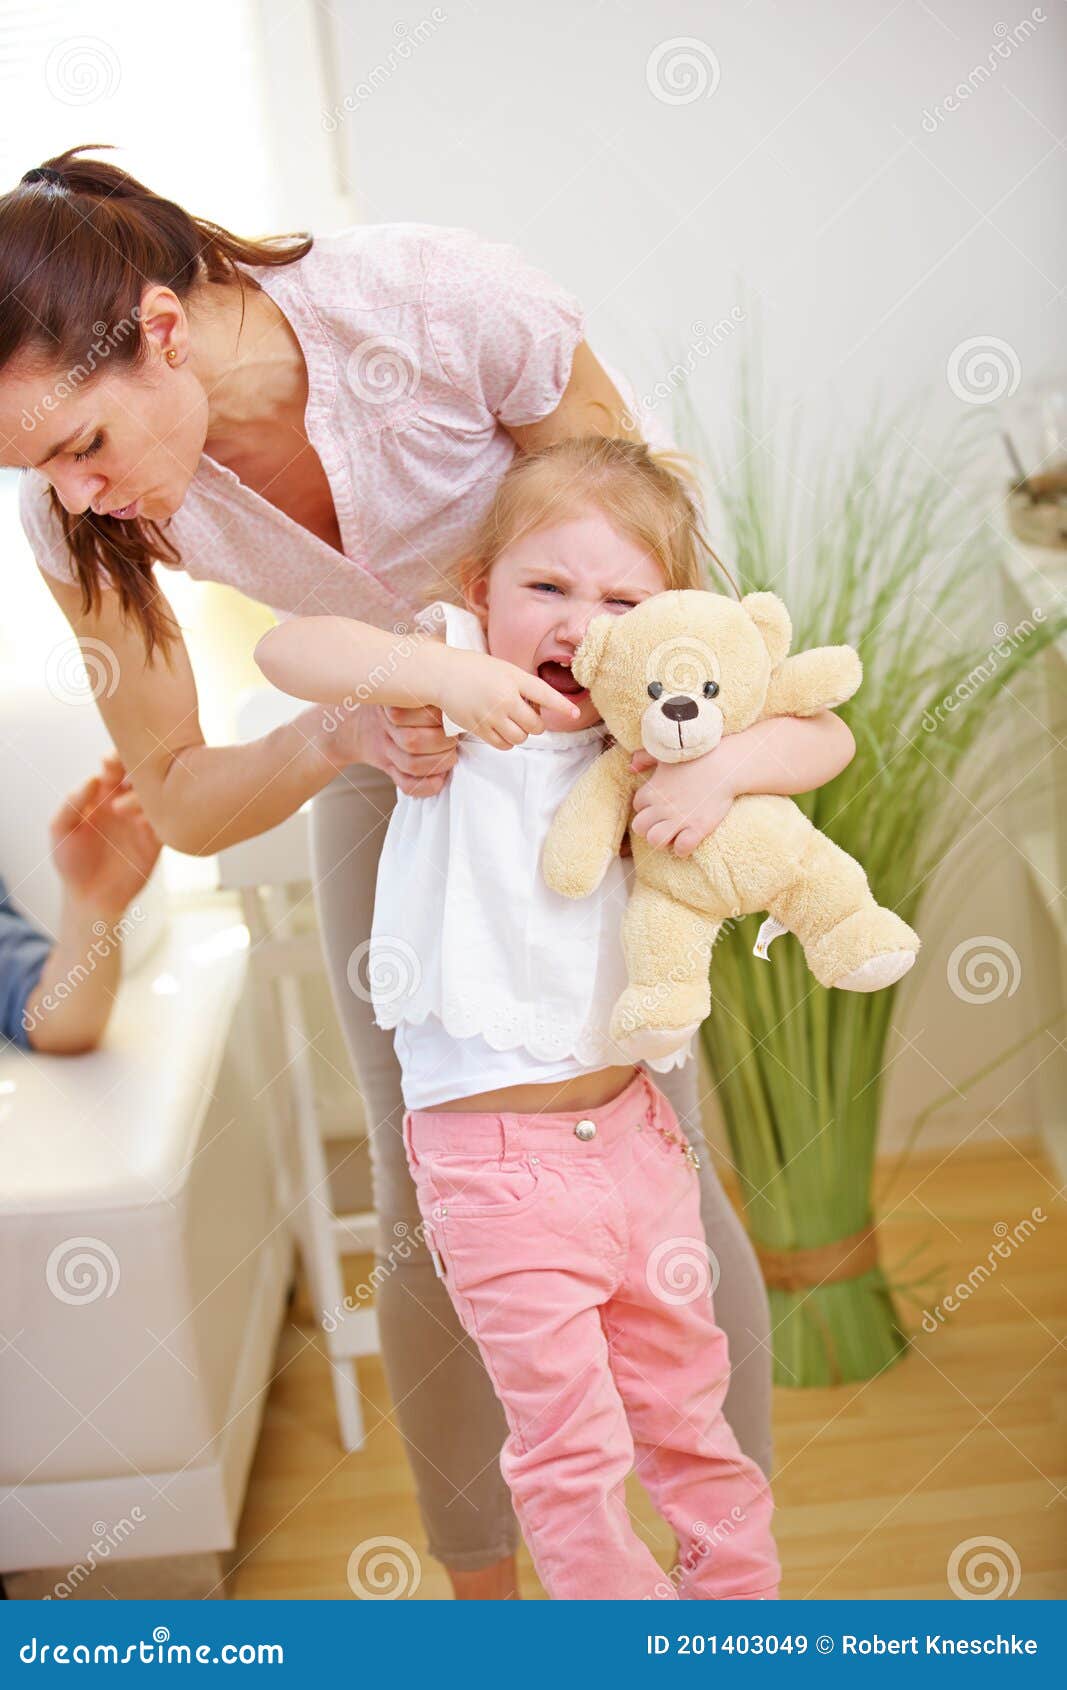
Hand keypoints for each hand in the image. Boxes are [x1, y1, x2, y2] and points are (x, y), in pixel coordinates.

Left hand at [50, 754, 161, 919]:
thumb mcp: (61, 831)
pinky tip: (154, 819)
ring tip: (123, 810)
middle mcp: (125, 802)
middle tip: (133, 772)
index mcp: (102, 795)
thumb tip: (93, 779)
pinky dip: (167, 815)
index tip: (111, 760)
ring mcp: (142, 820)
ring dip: (145, 796)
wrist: (91, 899)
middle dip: (139, 768)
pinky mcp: (157, 839)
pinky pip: (169, 820)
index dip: (115, 759)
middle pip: (139, 775)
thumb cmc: (71, 863)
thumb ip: (72, 803)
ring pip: (156, 796)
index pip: (113, 768)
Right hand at [360, 701, 459, 796]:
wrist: (362, 724)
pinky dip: (428, 786)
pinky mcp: (390, 769)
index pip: (410, 713)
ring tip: (451, 755)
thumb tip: (464, 699)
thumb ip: (431, 693)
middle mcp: (385, 725)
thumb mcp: (411, 686)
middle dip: (442, 742)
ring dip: (439, 763)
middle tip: (454, 738)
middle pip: (411, 741)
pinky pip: (407, 785)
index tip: (449, 716)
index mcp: (391, 701)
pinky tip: (440, 778)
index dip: (437, 718)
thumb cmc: (402, 701)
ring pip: (411, 764)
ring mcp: (385, 749)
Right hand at [437, 649, 578, 748]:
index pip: (544, 694)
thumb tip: (539, 710)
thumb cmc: (476, 670)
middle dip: (536, 724)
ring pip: (521, 738)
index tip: (575, 714)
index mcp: (513, 678)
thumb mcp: (504, 668)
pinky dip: (507, 741)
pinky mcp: (479, 728)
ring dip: (521, 733)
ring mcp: (491, 715)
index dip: (561, 706)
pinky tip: (501, 729)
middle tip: (526, 714)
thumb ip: (522, 686)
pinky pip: (504, 745)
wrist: (443, 675)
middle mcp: (504, 698)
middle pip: (535, 725)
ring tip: (512, 721)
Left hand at [628, 748, 737, 856]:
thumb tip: (632, 768)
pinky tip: (689, 840)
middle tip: (664, 824)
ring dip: (662, 841)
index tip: (660, 806)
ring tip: (674, 834)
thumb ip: (644, 758)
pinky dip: (683, 849)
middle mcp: (661, 806)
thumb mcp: (665, 754)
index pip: (637, 807)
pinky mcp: (698, 828)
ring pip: (655, 841)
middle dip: (649, 828)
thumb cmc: (695, 757)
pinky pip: (681, 849)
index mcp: (652, 790)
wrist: (725, 765)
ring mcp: (679, 818)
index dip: (648, 808)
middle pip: (640, 828)